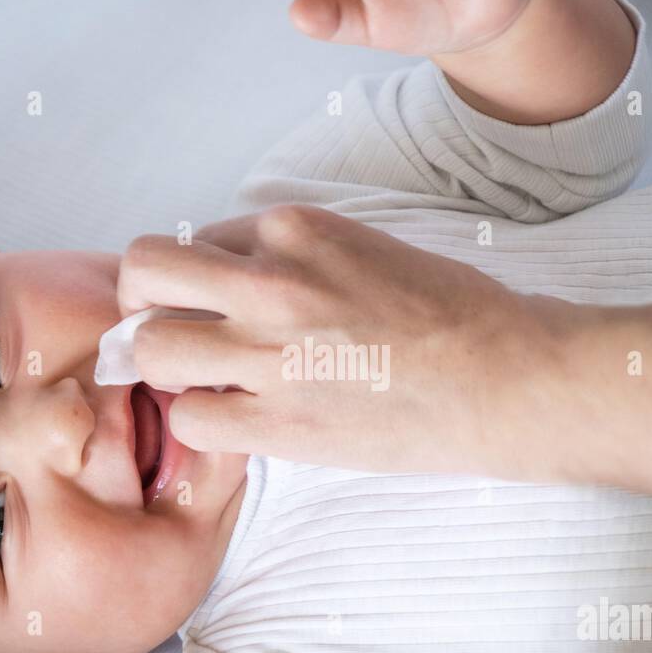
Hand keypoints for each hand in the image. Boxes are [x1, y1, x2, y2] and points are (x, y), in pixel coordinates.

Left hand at [117, 204, 560, 476]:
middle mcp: (270, 280)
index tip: (225, 307)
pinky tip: (238, 423)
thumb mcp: (371, 249)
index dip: (205, 278)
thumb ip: (303, 259)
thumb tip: (243, 282)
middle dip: (144, 301)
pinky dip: (201, 424)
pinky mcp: (279, 419)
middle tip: (173, 331)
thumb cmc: (458, 314)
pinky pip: (188, 417)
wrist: (507, 376)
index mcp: (297, 229)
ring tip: (203, 383)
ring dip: (166, 367)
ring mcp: (269, 350)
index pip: (202, 238)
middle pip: (145, 269)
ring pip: (149, 347)